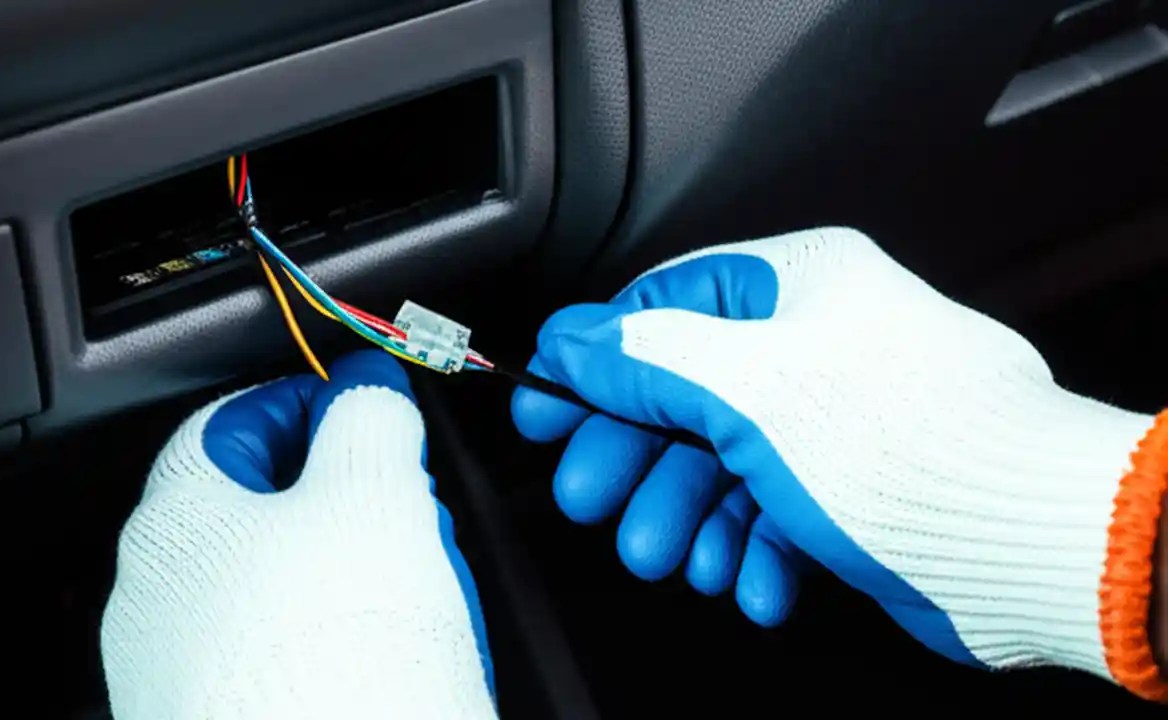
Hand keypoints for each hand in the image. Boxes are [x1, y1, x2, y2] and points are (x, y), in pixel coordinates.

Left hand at [102, 351, 496, 719]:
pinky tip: (384, 656)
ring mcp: (179, 673)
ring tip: (413, 583)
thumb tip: (370, 388)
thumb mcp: (373, 492)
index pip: (234, 424)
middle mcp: (157, 598)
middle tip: (405, 503)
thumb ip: (369, 419)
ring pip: (268, 587)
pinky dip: (329, 638)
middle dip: (339, 494)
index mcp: (177, 519)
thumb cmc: (334, 650)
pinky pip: (275, 657)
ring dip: (340, 569)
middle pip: (253, 509)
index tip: (366, 412)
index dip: (311, 405)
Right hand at [512, 227, 1151, 679]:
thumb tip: (573, 338)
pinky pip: (776, 509)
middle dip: (640, 462)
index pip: (663, 307)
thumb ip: (645, 358)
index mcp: (798, 284)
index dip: (595, 362)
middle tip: (596, 503)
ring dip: (693, 518)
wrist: (1023, 539)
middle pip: (687, 395)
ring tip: (680, 561)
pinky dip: (753, 548)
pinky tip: (751, 581)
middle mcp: (819, 341)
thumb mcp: (746, 385)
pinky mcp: (855, 485)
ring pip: (726, 461)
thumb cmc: (908, 443)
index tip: (548, 408)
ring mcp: (838, 416)